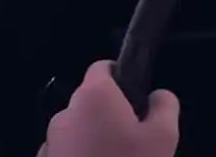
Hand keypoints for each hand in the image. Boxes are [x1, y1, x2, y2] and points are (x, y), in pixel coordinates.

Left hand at [38, 60, 179, 156]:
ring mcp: (50, 142)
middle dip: (111, 113)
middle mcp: (65, 113)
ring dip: (94, 138)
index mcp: (94, 96)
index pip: (103, 67)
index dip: (122, 76)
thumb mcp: (164, 136)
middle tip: (134, 137)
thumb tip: (158, 96)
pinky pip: (67, 152)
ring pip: (78, 129)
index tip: (137, 98)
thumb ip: (165, 105)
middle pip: (90, 100)